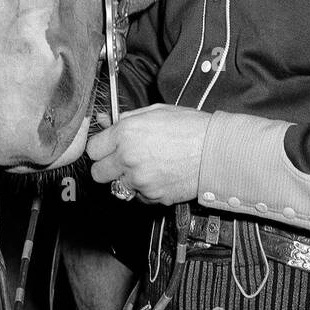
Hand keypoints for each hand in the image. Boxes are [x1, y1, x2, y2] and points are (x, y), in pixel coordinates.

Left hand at [86, 104, 210, 204]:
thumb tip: (105, 121)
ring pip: (118, 187)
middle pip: (97, 173)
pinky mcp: (153, 197)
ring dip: (128, 179)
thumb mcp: (155, 111)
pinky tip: (160, 175)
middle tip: (123, 160)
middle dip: (108, 167)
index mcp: (125, 133)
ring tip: (148, 166)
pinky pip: (139, 196)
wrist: (217, 151)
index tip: (109, 148)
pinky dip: (146, 189)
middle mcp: (128, 159)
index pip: (92, 150)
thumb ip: (125, 118)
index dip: (101, 148)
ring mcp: (140, 181)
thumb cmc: (191, 128)